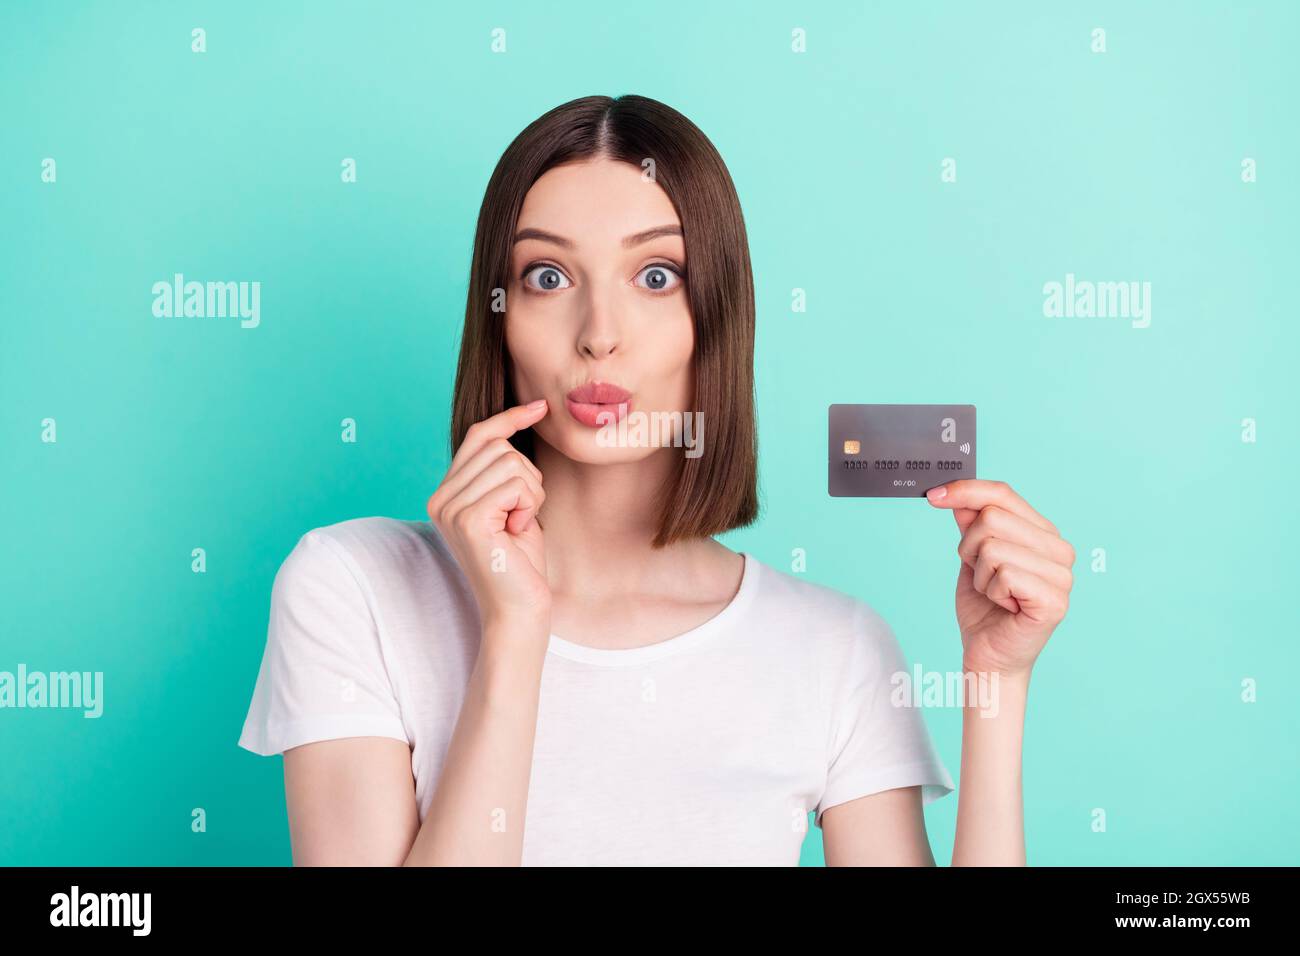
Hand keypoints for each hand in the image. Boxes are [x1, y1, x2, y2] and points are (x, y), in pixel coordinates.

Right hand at [427, 400, 551, 628]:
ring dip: (531, 493)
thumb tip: (522, 419)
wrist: (518, 609)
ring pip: (510, 463)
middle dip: (527, 478)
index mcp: (446, 492)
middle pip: (499, 447)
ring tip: (518, 526)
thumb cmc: (521, 561)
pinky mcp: (468, 519)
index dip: (510, 418)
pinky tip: (518, 532)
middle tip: (522, 516)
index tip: (540, 406)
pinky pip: (515, 484)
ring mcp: (450, 507)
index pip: (478, 436)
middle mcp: (440, 497)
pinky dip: (529, 506)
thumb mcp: (512, 505)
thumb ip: (504, 471)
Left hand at [924, 479, 1074, 678]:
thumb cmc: (984, 608)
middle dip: (970, 549)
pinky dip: (991, 591)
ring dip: (980, 575)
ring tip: (995, 594)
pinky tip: (1005, 606)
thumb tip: (957, 493)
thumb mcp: (972, 556)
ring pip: (993, 547)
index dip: (965, 490)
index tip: (933, 496)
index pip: (1002, 493)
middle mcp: (1060, 549)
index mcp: (1044, 533)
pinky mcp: (1055, 601)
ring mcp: (1062, 576)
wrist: (988, 655)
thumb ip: (971, 524)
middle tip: (981, 576)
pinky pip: (1004, 574)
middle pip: (991, 518)